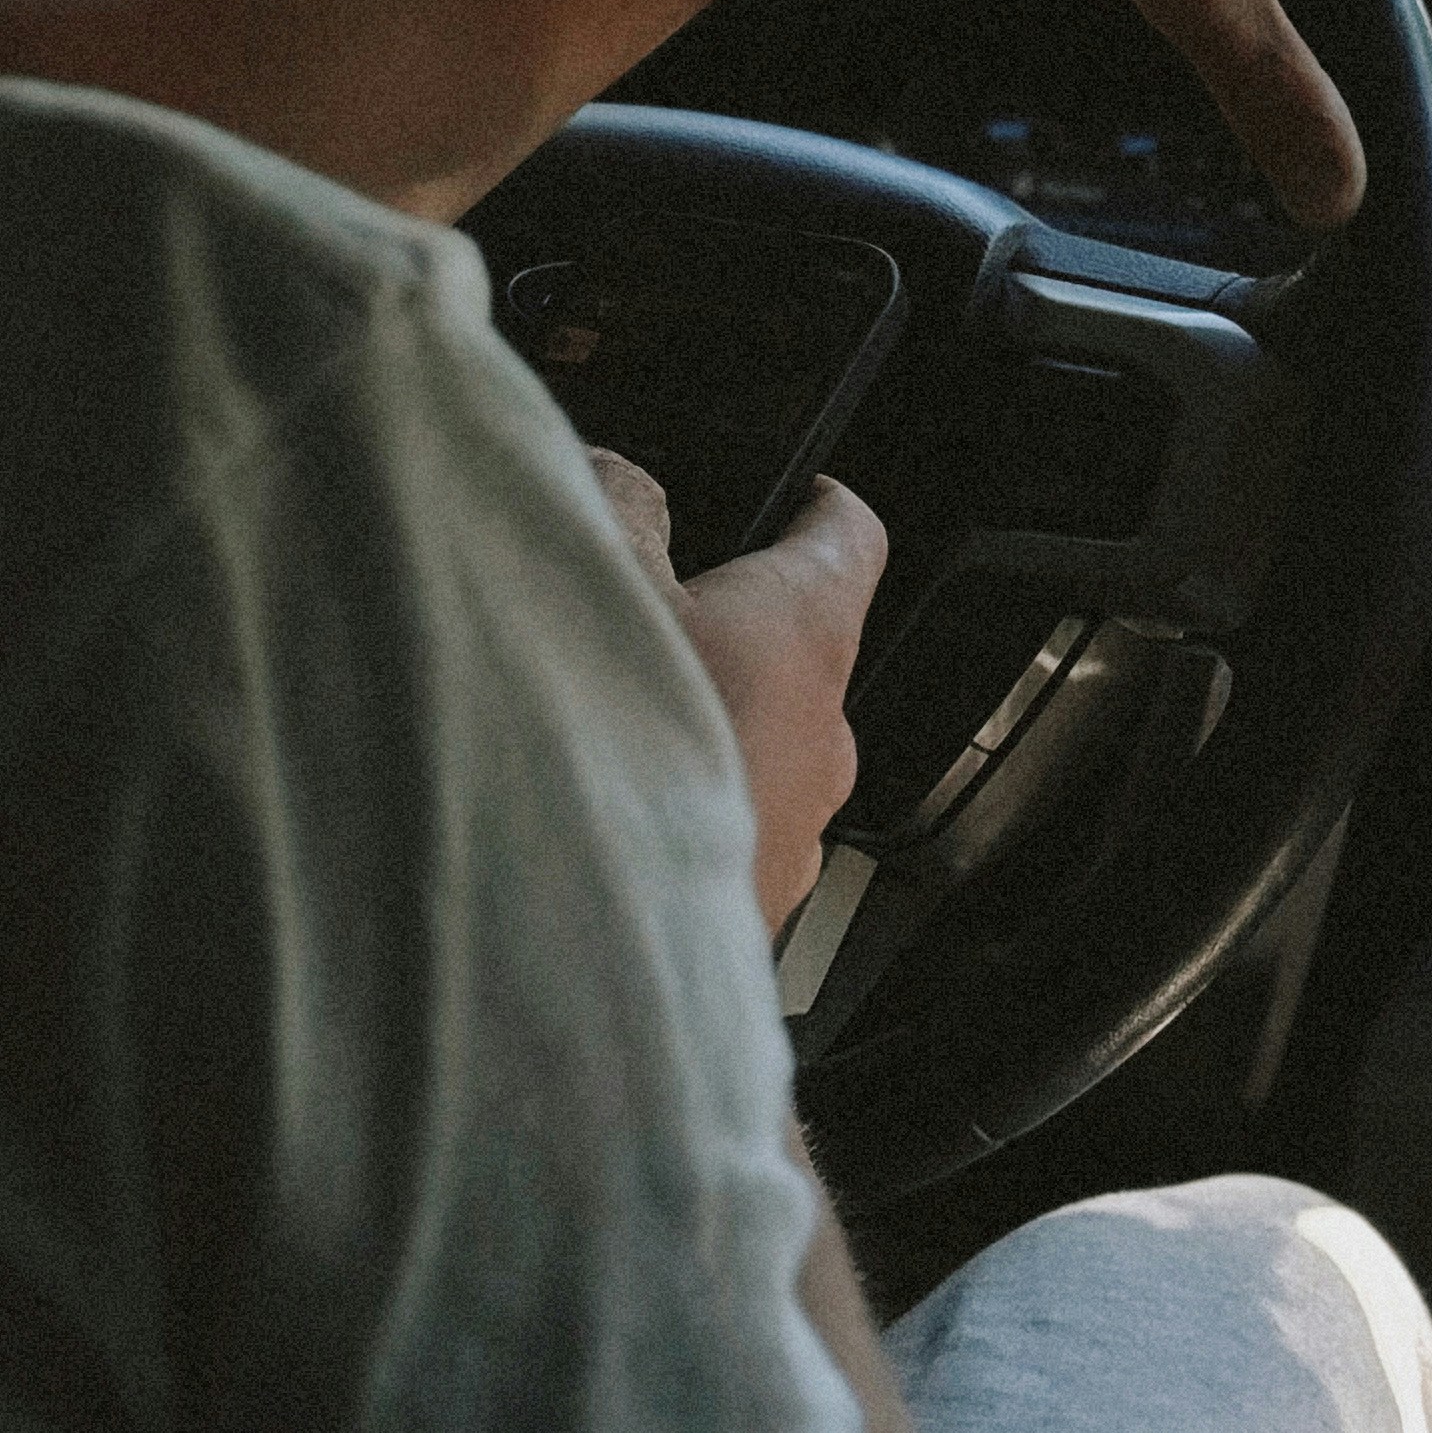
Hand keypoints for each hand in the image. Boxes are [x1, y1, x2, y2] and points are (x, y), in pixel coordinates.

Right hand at [592, 452, 886, 929]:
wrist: (582, 951)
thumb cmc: (611, 753)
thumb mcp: (593, 569)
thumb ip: (618, 504)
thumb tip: (626, 481)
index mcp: (805, 631)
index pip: (849, 536)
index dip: (817, 504)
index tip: (800, 493)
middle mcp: (822, 739)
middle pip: (790, 654)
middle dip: (722, 632)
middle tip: (637, 616)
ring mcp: (793, 842)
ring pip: (751, 757)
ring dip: (690, 737)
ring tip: (592, 732)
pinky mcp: (749, 925)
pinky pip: (714, 845)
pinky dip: (661, 822)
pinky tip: (583, 818)